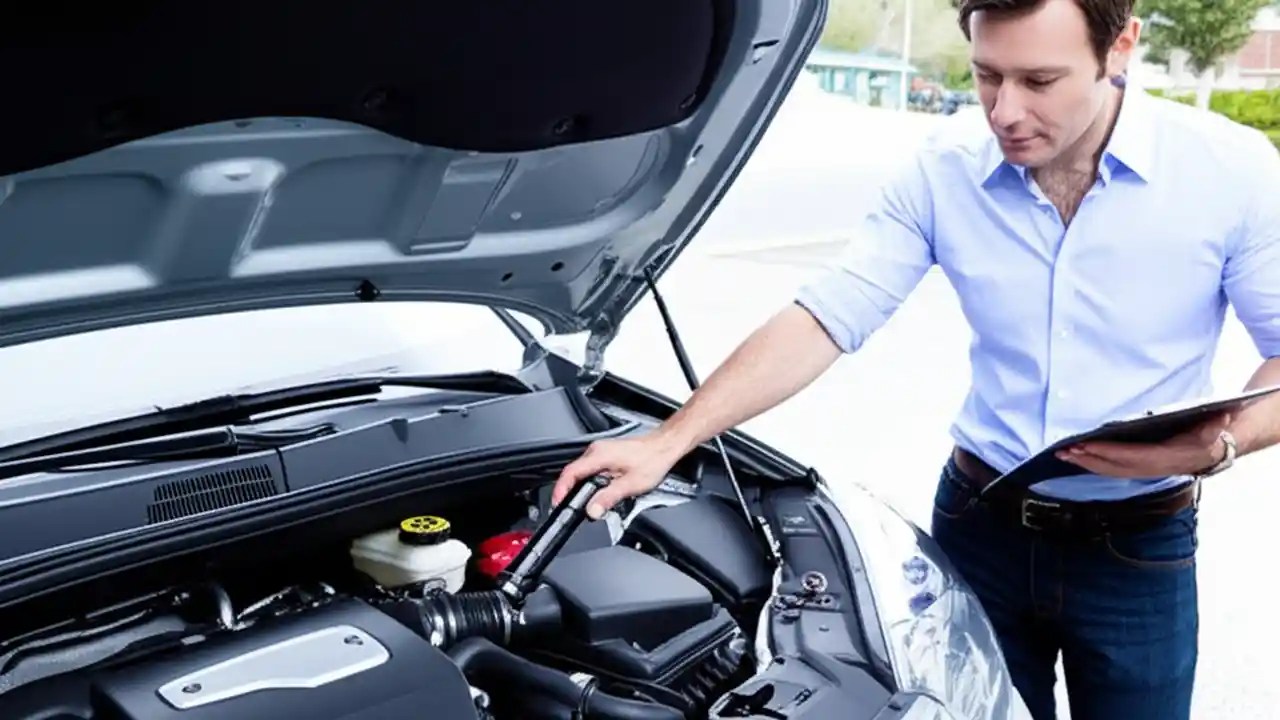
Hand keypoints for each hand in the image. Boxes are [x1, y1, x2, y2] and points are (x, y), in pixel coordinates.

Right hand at [552, 433, 685, 519]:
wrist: (664, 447)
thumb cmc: (652, 460)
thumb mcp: (631, 484)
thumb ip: (609, 498)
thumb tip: (592, 510)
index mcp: (599, 456)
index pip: (570, 473)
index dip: (561, 490)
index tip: (558, 503)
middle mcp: (597, 451)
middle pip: (573, 473)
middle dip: (569, 492)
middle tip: (569, 509)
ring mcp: (600, 451)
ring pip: (581, 472)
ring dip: (580, 488)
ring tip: (583, 504)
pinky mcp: (606, 455)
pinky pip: (589, 469)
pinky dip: (588, 482)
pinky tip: (596, 492)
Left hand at [1055, 411, 1231, 478]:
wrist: (1213, 451)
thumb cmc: (1209, 434)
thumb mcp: (1214, 428)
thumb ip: (1216, 424)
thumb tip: (1221, 416)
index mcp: (1167, 457)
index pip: (1131, 457)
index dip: (1108, 453)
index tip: (1087, 445)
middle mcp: (1152, 468)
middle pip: (1114, 467)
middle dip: (1088, 459)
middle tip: (1063, 451)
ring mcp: (1144, 471)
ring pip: (1110, 471)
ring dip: (1086, 464)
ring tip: (1063, 454)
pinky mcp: (1138, 469)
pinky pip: (1112, 470)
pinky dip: (1093, 465)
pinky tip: (1077, 458)